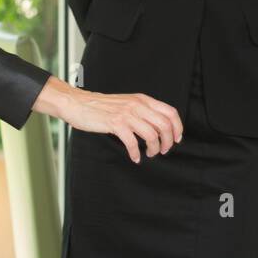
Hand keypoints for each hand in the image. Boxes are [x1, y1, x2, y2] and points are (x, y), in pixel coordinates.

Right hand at [33, 76, 183, 163]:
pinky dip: (136, 153)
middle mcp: (138, 105)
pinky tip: (135, 157)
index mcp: (143, 99)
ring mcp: (127, 114)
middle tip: (163, 150)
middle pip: (164, 125)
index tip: (176, 139)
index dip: (178, 128)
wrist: (79, 104)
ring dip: (154, 148)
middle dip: (168, 141)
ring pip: (151, 135)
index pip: (170, 112)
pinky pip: (133, 143)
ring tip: (149, 154)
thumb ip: (142, 110)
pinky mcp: (116, 124)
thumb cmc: (103, 106)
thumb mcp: (127, 103)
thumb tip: (158, 126)